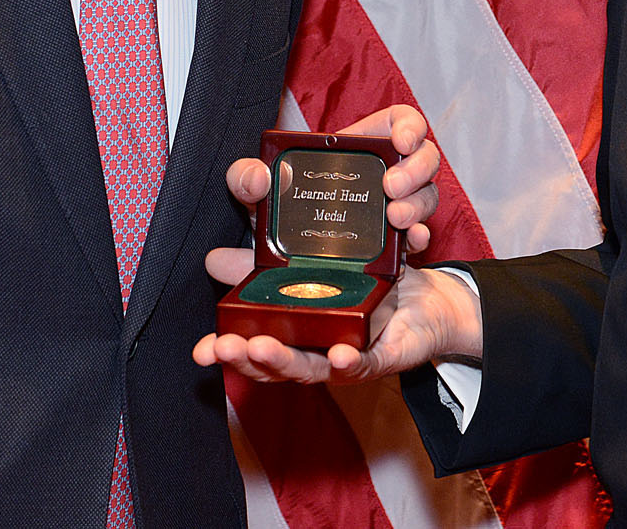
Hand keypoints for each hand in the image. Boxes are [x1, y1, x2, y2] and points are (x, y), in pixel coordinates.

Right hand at [192, 263, 483, 383]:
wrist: (426, 299)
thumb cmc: (363, 287)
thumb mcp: (306, 265)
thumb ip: (260, 261)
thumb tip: (213, 258)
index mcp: (292, 333)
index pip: (251, 348)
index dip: (224, 352)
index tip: (200, 351)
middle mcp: (314, 351)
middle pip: (274, 364)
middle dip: (246, 358)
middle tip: (223, 347)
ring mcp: (345, 359)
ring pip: (311, 368)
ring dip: (284, 361)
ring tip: (261, 348)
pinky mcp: (381, 357)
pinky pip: (364, 363)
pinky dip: (349, 362)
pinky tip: (337, 354)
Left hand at [212, 104, 440, 285]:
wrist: (287, 266)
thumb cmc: (279, 216)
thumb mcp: (259, 194)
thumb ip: (244, 179)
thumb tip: (256, 177)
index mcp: (359, 149)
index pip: (401, 122)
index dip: (410, 125)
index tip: (402, 141)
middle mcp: (385, 174)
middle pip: (426, 157)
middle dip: (416, 169)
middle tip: (391, 188)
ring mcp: (396, 207)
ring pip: (428, 194)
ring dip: (418, 204)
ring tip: (396, 218)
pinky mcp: (397, 244)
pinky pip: (422, 234)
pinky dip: (420, 237)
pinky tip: (411, 242)